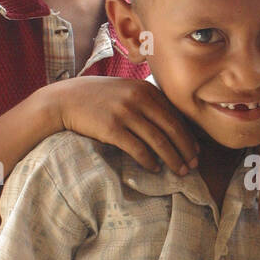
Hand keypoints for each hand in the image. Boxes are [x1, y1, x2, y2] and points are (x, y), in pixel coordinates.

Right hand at [51, 77, 198, 174]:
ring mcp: (125, 112)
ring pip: (159, 140)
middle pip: (172, 128)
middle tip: (194, 166)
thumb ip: (146, 100)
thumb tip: (170, 123)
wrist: (62, 100)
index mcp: (145, 89)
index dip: (189, 135)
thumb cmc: (95, 98)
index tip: (196, 151)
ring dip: (173, 158)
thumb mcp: (124, 90)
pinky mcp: (111, 127)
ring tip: (180, 171)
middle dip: (186, 149)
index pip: (175, 115)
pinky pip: (138, 148)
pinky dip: (150, 161)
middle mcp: (138, 98)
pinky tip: (155, 169)